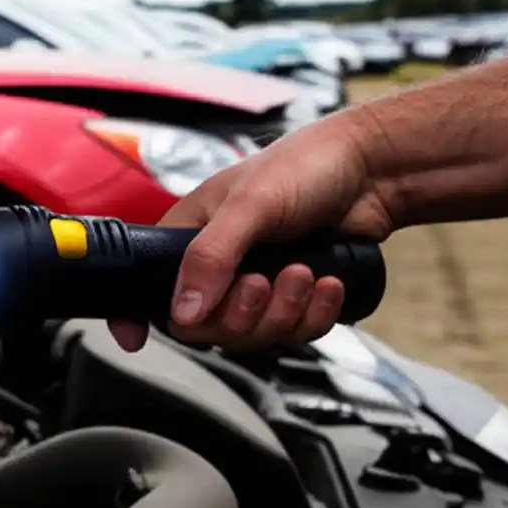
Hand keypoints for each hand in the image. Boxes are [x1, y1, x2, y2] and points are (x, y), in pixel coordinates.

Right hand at [109, 107, 397, 351]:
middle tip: (263, 281)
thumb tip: (182, 311)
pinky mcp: (293, 300)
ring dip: (283, 312)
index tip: (135, 340)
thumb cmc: (303, 167)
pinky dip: (313, 315)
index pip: (144, 286)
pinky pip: (292, 334)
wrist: (373, 170)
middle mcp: (214, 266)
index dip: (134, 316)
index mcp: (187, 237)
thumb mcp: (249, 206)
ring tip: (303, 272)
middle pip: (204, 327)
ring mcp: (254, 286)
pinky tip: (327, 283)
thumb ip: (211, 257)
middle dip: (240, 314)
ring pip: (251, 336)